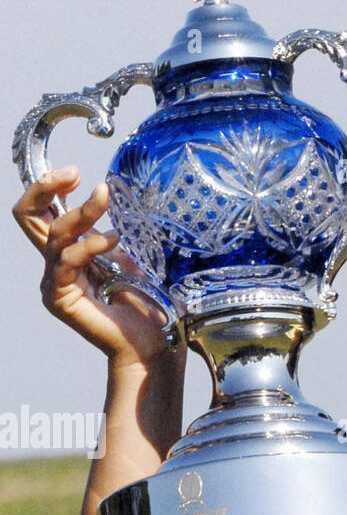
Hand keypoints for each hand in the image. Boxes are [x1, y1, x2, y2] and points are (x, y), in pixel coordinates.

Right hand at [11, 165, 184, 369]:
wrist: (150, 341)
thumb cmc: (143, 303)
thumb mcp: (127, 255)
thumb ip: (110, 230)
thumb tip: (109, 195)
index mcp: (67, 250)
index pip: (41, 210)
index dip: (49, 186)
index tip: (75, 173)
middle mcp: (55, 263)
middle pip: (27, 215)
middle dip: (46, 187)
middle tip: (73, 174)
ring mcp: (54, 281)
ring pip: (55, 233)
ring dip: (84, 214)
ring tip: (110, 208)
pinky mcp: (59, 298)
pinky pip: (66, 260)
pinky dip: (90, 245)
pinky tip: (113, 241)